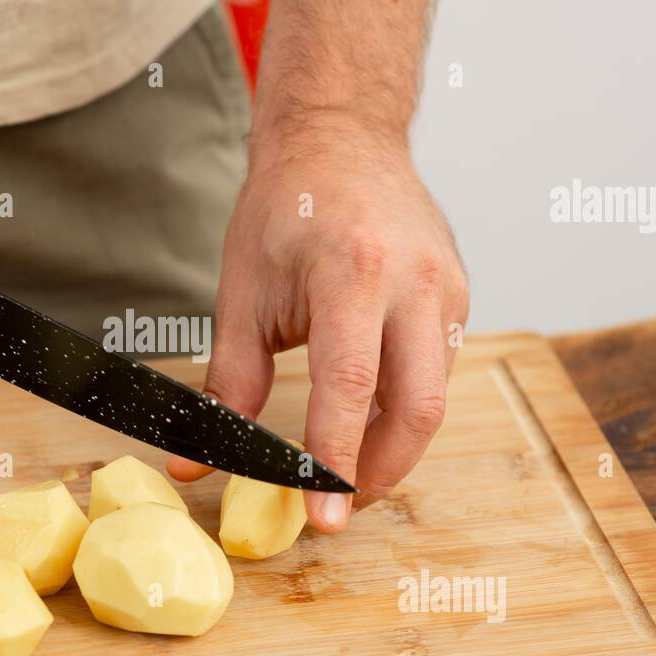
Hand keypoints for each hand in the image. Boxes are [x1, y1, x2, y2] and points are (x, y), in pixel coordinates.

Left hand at [168, 130, 468, 531]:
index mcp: (353, 273)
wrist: (342, 138)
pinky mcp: (459, 296)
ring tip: (345, 468)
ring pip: (434, 398)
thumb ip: (226, 383)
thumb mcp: (243, 292)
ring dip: (393, 447)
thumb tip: (196, 460)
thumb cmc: (285, 209)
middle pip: (417, 409)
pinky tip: (368, 420)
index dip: (334, 461)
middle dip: (378, 473)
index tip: (321, 518)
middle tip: (336, 505)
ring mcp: (447, 288)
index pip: (350, 388)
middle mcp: (414, 282)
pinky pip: (438, 371)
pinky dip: (404, 409)